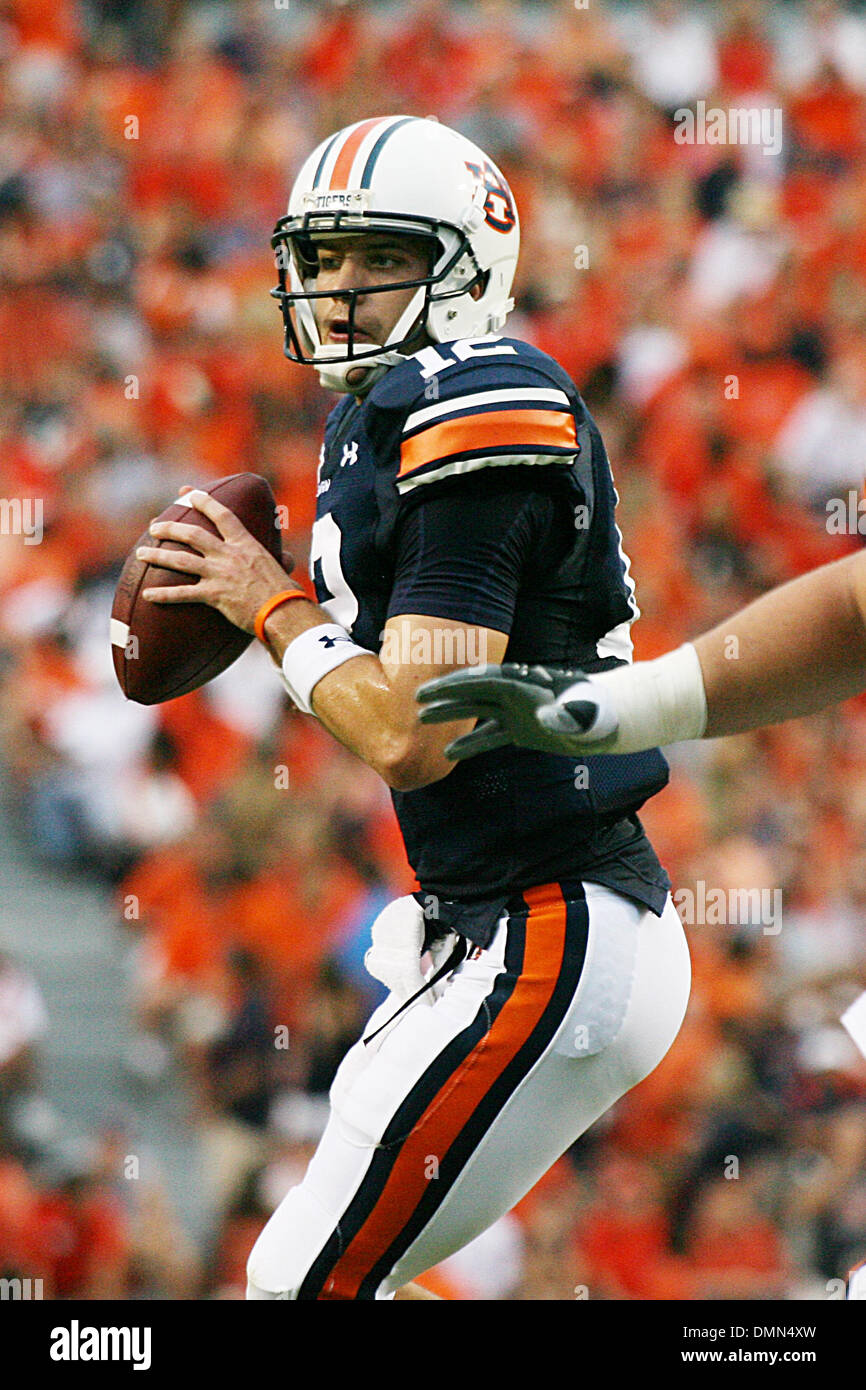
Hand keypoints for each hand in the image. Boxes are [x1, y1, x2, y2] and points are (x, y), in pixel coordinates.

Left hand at [136, 487, 298, 634]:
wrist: (282, 611)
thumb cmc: (285, 592)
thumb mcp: (283, 568)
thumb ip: (280, 559)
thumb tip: (288, 558)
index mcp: (245, 544)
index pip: (222, 515)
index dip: (204, 502)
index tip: (189, 493)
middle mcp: (228, 555)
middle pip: (192, 535)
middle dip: (169, 528)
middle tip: (154, 527)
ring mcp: (219, 574)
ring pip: (181, 560)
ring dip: (158, 555)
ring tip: (141, 553)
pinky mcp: (213, 595)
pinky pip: (182, 593)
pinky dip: (163, 594)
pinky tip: (147, 595)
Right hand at [416, 662, 619, 759]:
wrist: (606, 720)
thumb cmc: (593, 711)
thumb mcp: (580, 711)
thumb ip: (564, 714)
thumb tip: (549, 716)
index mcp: (523, 684)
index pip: (481, 681)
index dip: (454, 685)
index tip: (431, 690)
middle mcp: (514, 694)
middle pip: (473, 692)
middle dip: (445, 695)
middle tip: (416, 700)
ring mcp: (515, 711)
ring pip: (476, 712)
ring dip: (451, 716)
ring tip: (423, 720)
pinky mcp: (520, 729)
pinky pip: (489, 736)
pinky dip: (470, 744)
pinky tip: (449, 753)